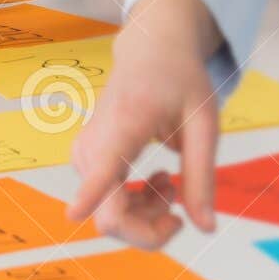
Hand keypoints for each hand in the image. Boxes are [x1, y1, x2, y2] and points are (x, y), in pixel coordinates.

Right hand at [67, 0, 221, 246]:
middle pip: (109, 212)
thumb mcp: (204, 123)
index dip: (89, 195)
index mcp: (126, 124)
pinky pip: (106, 202)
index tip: (74, 213)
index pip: (102, 165)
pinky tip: (158, 182)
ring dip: (145, 215)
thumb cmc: (179, 80)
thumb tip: (204, 229)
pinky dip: (134, 205)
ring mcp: (86, 153)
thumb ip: (202, 176)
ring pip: (108, 214)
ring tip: (172, 184)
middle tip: (181, 213)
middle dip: (149, 230)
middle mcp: (96, 142)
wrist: (149, 50)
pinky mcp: (87, 159)